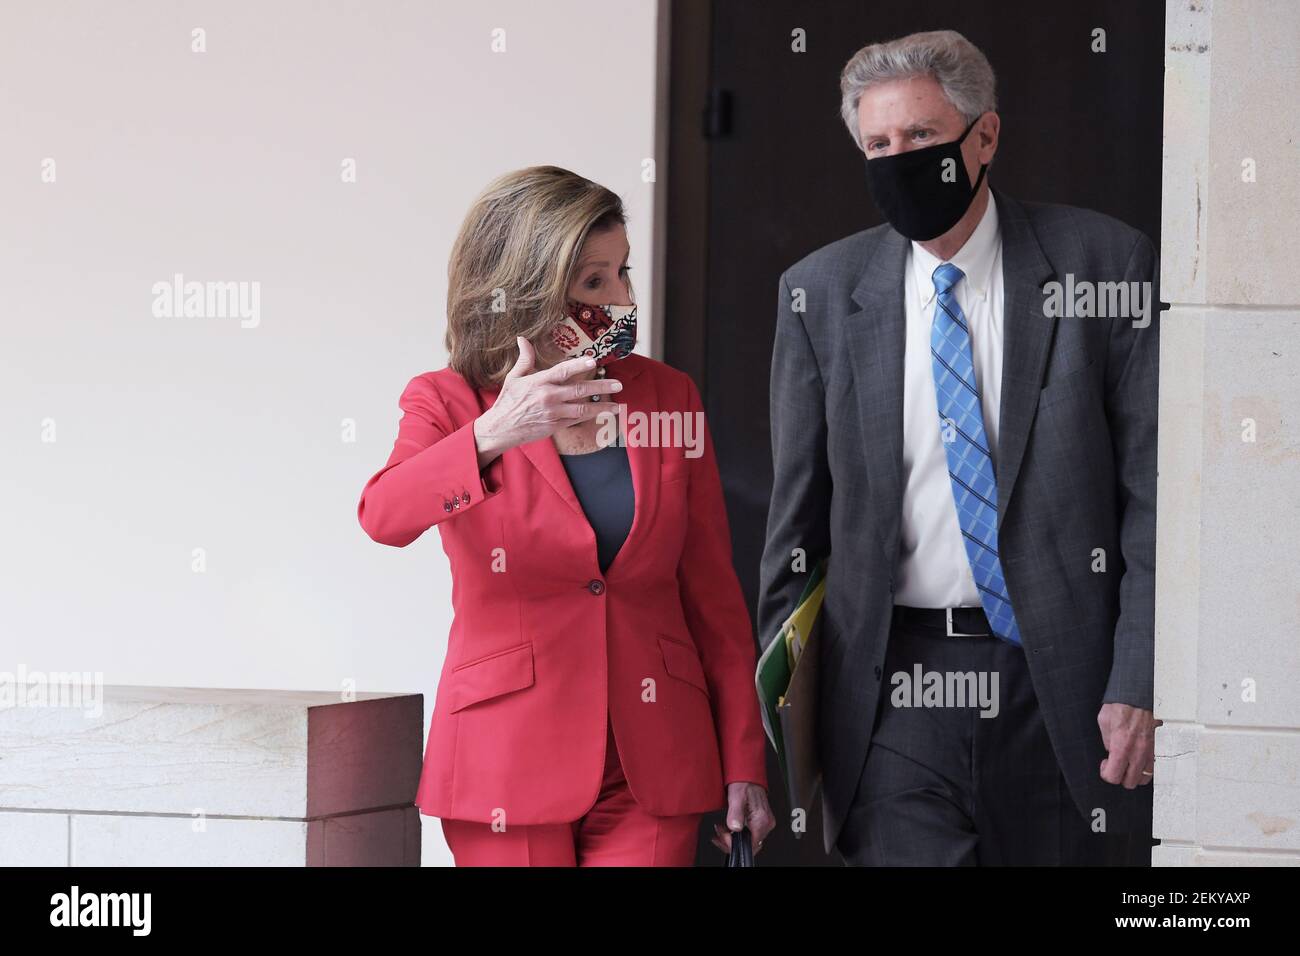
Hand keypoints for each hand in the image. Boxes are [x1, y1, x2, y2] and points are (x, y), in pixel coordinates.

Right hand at [472, 337, 622, 465]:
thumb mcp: (514, 377)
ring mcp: (553, 413)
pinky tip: (602, 413)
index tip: (593, 362)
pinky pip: (576, 420)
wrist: (500, 428)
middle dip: (600, 387)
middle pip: (579, 391)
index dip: (579, 366)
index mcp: (539, 382)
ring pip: (582, 409)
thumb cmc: (507, 401)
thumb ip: (524, 358)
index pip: (562, 371)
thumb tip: (522, 339)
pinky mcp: (554, 426)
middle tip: (618, 384)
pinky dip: (589, 417)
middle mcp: (548, 397)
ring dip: (601, 407)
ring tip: (617, 405)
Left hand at [710, 782, 774, 855]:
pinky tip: (728, 826)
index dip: (735, 844)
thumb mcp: (736, 797)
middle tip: (720, 832)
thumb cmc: (744, 782)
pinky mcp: (759, 821)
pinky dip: (736, 833)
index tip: (723, 837)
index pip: (750, 845)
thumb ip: (736, 814)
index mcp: (761, 820)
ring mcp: (763, 823)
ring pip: (747, 840)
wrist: (748, 775)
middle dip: (730, 841)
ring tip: (721, 828)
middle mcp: (765, 823)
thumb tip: (735, 828)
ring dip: (732, 837)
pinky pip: (748, 833)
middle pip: (749, 845)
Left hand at [1097, 702, 1160, 788]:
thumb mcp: (1104, 720)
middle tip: (1115, 764)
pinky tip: (1137, 758)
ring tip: (1127, 763)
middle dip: (1120, 776)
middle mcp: (1137, 752)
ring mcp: (1150, 752)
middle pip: (1130, 782)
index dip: (1106, 773)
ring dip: (1133, 774)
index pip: (1113, 776)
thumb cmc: (1122, 705)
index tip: (1105, 764)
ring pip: (1143, 778)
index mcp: (1121, 746)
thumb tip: (1110, 750)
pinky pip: (1152, 768)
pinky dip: (1144, 768)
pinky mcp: (1157, 748)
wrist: (1141, 696)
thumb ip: (1107, 740)